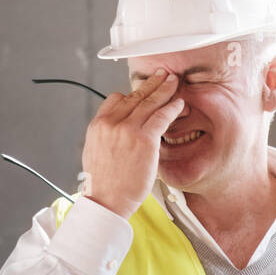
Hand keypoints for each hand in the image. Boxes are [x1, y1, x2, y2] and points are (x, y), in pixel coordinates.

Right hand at [82, 69, 184, 218]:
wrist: (106, 200)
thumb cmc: (105, 183)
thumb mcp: (96, 151)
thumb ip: (108, 135)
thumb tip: (119, 129)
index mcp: (98, 125)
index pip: (116, 99)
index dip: (132, 93)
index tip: (143, 90)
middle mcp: (111, 123)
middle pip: (134, 95)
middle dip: (151, 83)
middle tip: (163, 74)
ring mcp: (127, 130)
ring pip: (149, 102)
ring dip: (164, 89)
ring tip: (174, 82)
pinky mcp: (144, 140)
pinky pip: (161, 116)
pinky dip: (172, 107)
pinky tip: (180, 103)